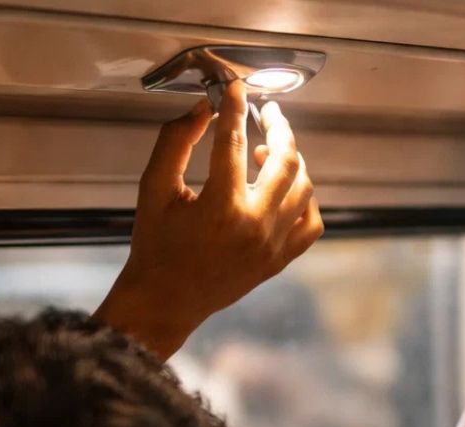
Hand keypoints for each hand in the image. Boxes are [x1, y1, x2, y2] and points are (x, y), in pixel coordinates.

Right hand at [97, 81, 324, 357]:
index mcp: (220, 207)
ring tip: (268, 152)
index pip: (235, 143)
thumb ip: (175, 141)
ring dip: (292, 162)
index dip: (236, 108)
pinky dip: (304, 200)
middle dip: (279, 128)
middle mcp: (255, 226)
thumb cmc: (155, 244)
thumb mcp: (153, 188)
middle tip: (269, 112)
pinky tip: (284, 189)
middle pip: (285, 162)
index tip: (238, 88)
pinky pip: (311, 223)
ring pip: (304, 189)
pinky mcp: (280, 260)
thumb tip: (204, 108)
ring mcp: (273, 246)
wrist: (166, 300)